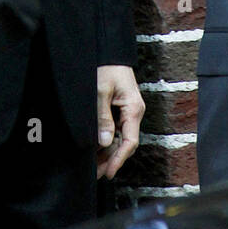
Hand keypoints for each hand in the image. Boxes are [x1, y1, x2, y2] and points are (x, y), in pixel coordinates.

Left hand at [95, 64, 143, 179]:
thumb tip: (105, 141)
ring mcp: (128, 112)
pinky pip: (115, 130)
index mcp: (134, 109)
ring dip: (108, 153)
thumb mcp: (101, 92)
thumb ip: (103, 117)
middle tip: (97, 175)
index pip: (130, 142)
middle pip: (125, 144)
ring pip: (119, 139)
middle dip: (111, 160)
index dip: (119, 159)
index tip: (109, 172)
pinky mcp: (120, 110)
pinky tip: (95, 151)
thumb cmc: (106, 68)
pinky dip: (106, 142)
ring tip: (94, 168)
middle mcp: (134, 113)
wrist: (109, 53)